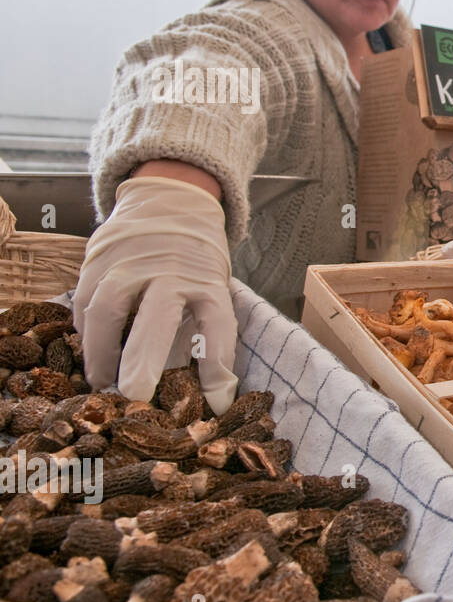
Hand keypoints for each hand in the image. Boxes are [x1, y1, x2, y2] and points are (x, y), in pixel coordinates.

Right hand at [73, 176, 238, 413]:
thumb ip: (212, 334)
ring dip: (101, 350)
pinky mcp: (99, 256)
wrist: (171, 200)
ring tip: (102, 382)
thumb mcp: (213, 287)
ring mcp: (131, 260)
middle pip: (156, 315)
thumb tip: (218, 398)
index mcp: (208, 280)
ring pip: (108, 307)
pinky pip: (85, 300)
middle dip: (144, 357)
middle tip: (134, 394)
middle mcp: (170, 269)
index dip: (218, 364)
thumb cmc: (196, 258)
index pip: (218, 322)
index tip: (217, 401)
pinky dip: (86, 330)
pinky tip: (92, 351)